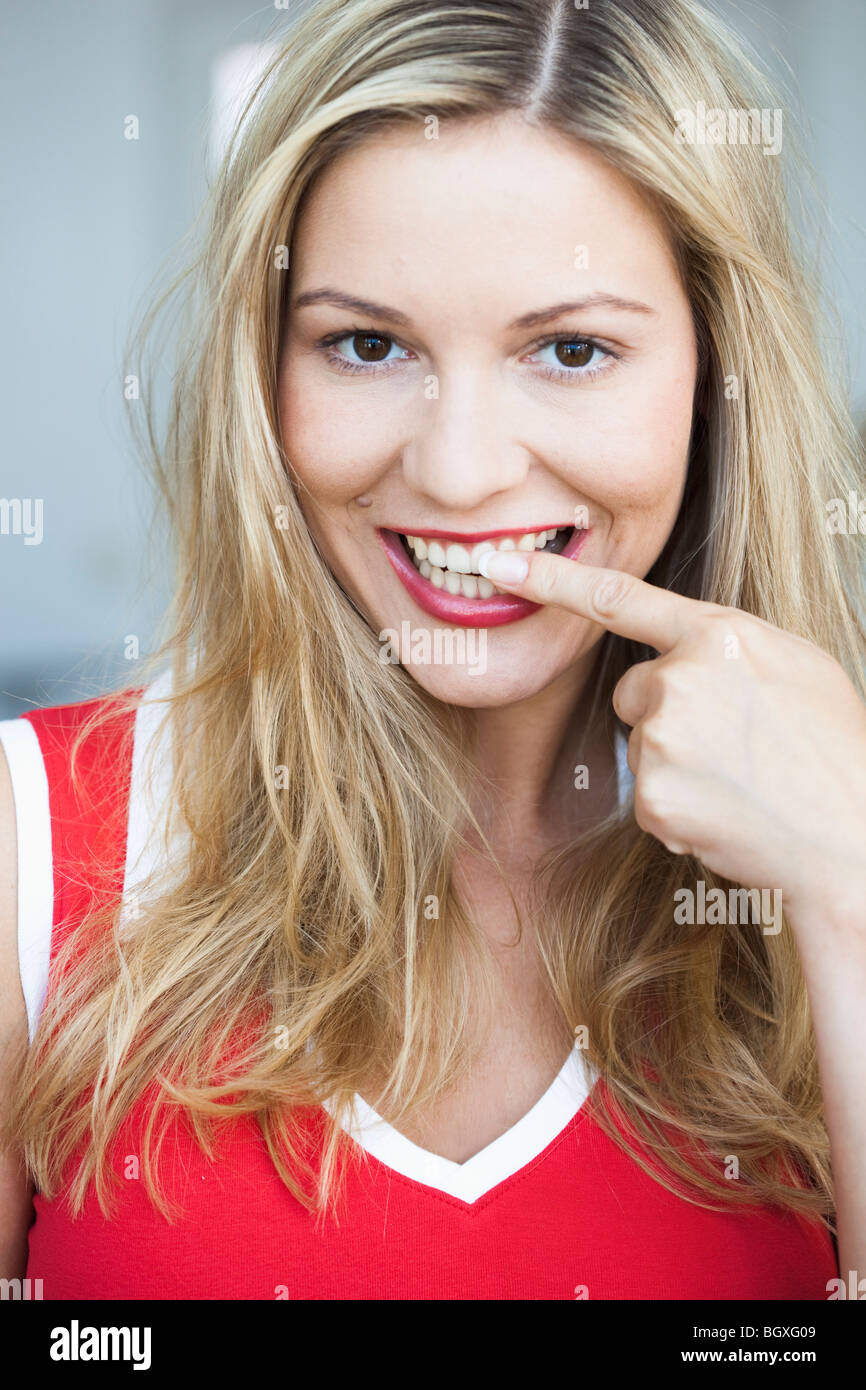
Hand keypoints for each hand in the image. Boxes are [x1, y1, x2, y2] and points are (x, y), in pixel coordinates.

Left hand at [481, 548, 865, 930]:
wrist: (850, 836)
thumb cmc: (833, 747)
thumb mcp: (796, 663)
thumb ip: (727, 644)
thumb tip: (686, 648)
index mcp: (720, 635)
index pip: (618, 598)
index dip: (552, 578)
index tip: (499, 562)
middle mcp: (681, 680)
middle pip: (633, 690)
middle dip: (666, 713)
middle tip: (734, 744)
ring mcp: (662, 740)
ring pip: (642, 744)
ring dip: (676, 763)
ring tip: (741, 780)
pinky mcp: (652, 797)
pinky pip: (648, 795)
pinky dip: (679, 808)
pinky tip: (728, 811)